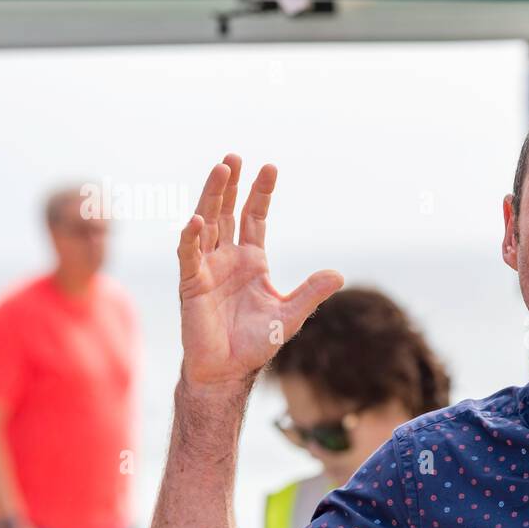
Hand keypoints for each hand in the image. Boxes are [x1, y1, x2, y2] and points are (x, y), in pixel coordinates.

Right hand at [177, 155, 343, 387]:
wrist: (228, 370)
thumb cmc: (256, 343)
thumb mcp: (290, 315)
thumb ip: (311, 293)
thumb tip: (338, 274)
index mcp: (252, 261)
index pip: (255, 217)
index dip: (260, 193)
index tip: (269, 167)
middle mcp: (228, 258)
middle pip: (227, 212)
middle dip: (230, 185)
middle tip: (234, 157)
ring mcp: (208, 268)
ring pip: (207, 224)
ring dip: (211, 197)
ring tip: (219, 170)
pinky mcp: (192, 284)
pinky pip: (189, 255)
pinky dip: (192, 238)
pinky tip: (197, 220)